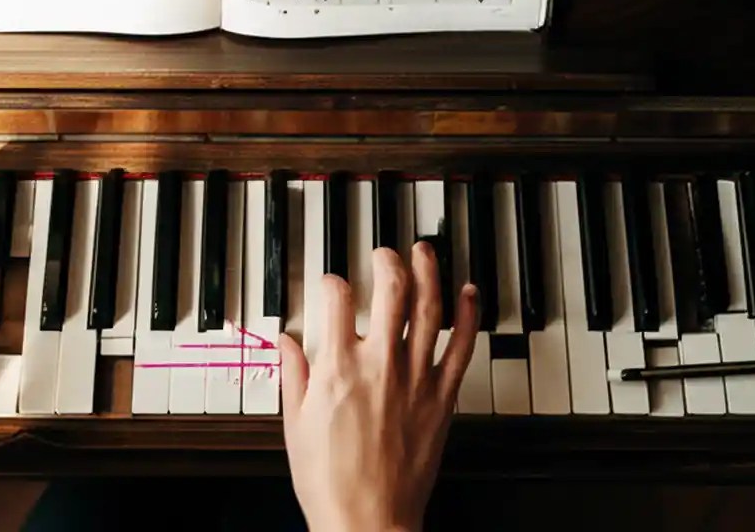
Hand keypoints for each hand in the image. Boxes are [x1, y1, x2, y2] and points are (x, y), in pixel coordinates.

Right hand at [279, 242, 477, 531]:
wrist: (368, 520)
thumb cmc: (330, 481)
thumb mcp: (295, 424)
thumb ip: (293, 375)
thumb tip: (287, 342)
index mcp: (338, 369)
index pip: (337, 300)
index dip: (333, 283)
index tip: (332, 284)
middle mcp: (380, 365)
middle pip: (391, 291)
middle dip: (387, 261)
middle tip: (384, 252)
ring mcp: (416, 379)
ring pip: (429, 308)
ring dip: (429, 271)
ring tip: (425, 251)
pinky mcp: (442, 398)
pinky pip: (461, 347)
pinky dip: (467, 315)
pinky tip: (467, 293)